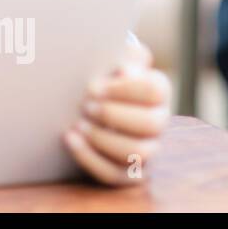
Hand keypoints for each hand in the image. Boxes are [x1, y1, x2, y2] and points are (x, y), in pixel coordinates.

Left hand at [64, 36, 169, 185]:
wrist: (82, 98)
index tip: (93, 85)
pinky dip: (89, 158)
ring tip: (77, 123)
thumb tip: (125, 70)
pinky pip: (114, 174)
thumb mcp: (109, 57)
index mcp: (157, 91)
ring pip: (137, 153)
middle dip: (114, 114)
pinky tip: (69, 138)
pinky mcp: (127, 172)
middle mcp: (158, 122)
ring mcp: (147, 150)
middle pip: (152, 123)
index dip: (124, 89)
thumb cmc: (98, 73)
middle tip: (85, 105)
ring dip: (104, 138)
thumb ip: (121, 54)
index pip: (155, 90)